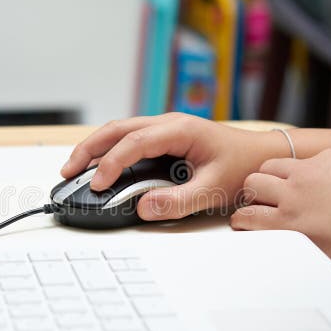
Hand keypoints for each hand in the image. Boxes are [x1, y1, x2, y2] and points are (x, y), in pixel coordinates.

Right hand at [61, 113, 288, 220]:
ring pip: (120, 132)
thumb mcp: (213, 189)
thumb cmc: (242, 167)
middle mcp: (168, 124)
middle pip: (117, 129)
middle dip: (89, 149)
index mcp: (180, 129)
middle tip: (68, 171)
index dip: (111, 163)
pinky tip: (101, 167)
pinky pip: (129, 140)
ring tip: (75, 169)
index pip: (134, 142)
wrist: (263, 156)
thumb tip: (142, 206)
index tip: (97, 185)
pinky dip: (109, 151)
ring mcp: (165, 129)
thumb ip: (178, 202)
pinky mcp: (165, 139)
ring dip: (96, 148)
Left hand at [231, 149, 330, 265]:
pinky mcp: (286, 223)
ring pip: (253, 188)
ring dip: (250, 200)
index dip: (283, 175)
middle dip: (261, 184)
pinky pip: (249, 217)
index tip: (281, 184)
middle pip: (265, 170)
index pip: (292, 161)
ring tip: (249, 211)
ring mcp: (293, 198)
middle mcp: (305, 174)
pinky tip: (242, 226)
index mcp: (327, 159)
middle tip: (261, 198)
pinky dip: (242, 221)